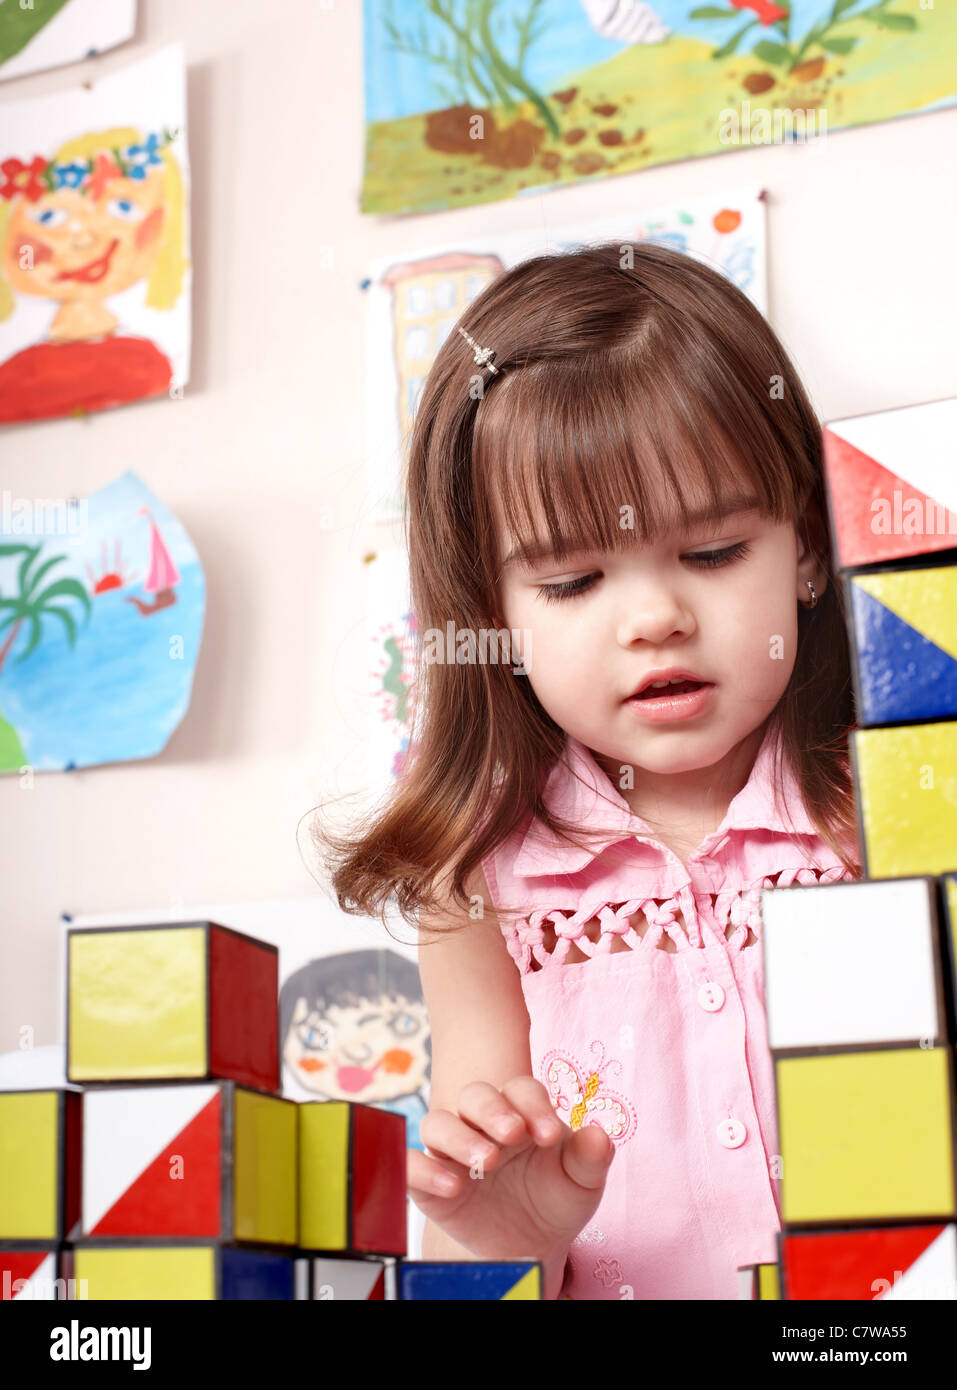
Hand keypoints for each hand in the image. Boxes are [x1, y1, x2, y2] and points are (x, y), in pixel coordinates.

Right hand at [408, 1076, 614, 1286]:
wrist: (534, 1245)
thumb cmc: (557, 1199)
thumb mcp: (582, 1182)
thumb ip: (591, 1157)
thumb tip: (598, 1134)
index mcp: (521, 1112)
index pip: (520, 1089)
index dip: (534, 1104)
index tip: (551, 1135)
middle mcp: (482, 1123)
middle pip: (474, 1095)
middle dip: (492, 1110)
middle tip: (513, 1133)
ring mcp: (452, 1152)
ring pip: (438, 1123)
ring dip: (459, 1137)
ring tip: (488, 1160)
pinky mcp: (430, 1184)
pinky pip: (412, 1166)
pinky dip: (424, 1171)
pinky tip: (454, 1187)